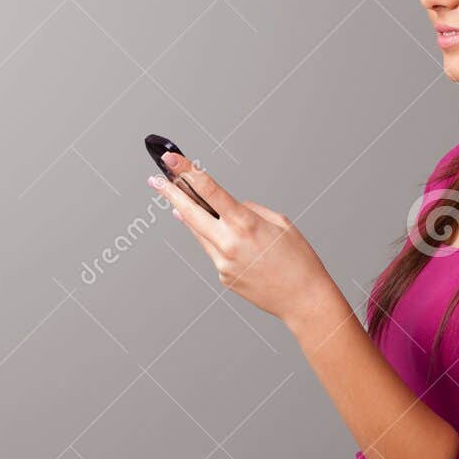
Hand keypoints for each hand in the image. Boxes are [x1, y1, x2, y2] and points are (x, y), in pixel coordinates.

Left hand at [149, 152, 342, 332]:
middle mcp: (228, 243)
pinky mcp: (222, 276)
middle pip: (189, 212)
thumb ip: (249, 210)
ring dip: (192, 216)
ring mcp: (222, 262)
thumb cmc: (298, 259)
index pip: (209, 191)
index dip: (187, 172)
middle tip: (154, 179)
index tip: (171, 159)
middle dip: (170, 193)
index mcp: (245, 224)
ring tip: (181, 199)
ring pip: (200, 232)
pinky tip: (230, 241)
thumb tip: (225, 208)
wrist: (303, 299)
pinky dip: (216, 240)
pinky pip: (214, 251)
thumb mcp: (279, 223)